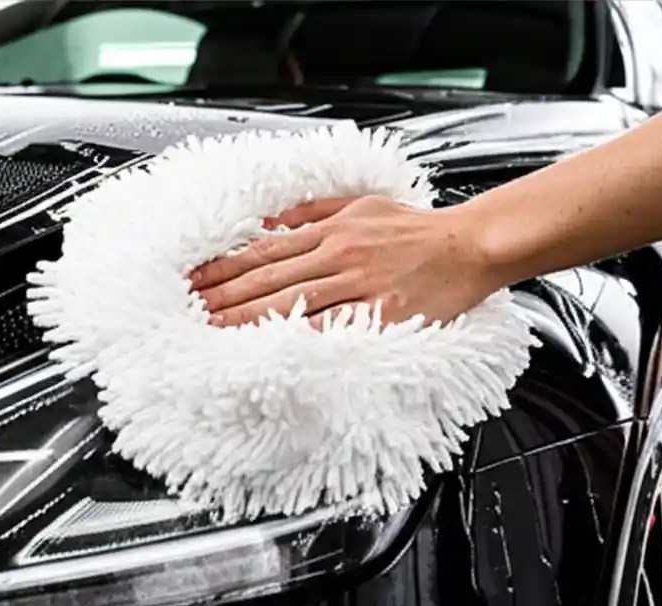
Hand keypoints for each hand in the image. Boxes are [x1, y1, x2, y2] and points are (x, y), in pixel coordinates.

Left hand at [188, 195, 501, 327]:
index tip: (194, 281)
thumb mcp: (361, 204)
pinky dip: (301, 335)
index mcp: (332, 230)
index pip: (264, 249)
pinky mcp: (384, 312)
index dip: (224, 267)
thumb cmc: (419, 231)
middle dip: (224, 296)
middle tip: (190, 312)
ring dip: (248, 318)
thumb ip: (312, 213)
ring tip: (215, 330)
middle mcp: (341, 254)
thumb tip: (267, 222)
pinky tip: (273, 345)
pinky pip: (335, 326)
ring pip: (293, 301)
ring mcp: (362, 285)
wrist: (472, 246)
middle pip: (269, 278)